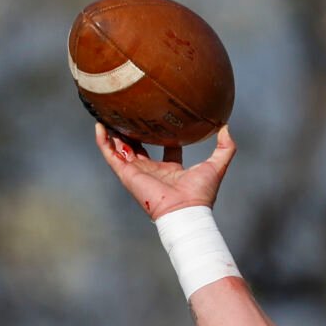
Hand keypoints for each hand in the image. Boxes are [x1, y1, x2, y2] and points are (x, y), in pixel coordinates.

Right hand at [94, 122, 236, 219]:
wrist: (185, 210)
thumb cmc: (200, 194)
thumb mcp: (217, 165)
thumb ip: (226, 148)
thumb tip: (226, 127)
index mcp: (172, 170)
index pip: (167, 150)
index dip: (164, 136)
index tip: (161, 119)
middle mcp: (153, 171)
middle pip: (140, 148)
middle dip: (134, 133)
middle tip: (131, 114)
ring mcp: (138, 172)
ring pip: (121, 150)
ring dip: (114, 134)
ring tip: (109, 115)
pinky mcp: (127, 174)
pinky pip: (111, 155)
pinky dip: (103, 142)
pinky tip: (99, 126)